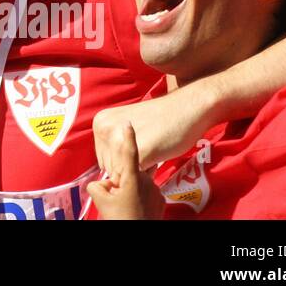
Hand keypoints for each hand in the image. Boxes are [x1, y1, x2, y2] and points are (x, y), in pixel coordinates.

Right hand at [85, 122, 164, 218]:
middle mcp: (145, 181)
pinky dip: (139, 196)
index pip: (129, 152)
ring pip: (137, 182)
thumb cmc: (120, 220)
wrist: (138, 234)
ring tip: (125, 207)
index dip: (128, 136)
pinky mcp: (160, 199)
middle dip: (120, 179)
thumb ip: (97, 185)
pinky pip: (146, 191)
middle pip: (128, 172)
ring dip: (130, 189)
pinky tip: (134, 208)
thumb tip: (102, 182)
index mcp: (131, 178)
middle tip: (114, 197)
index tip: (128, 122)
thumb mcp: (101, 202)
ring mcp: (154, 190)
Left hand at [93, 87, 213, 171]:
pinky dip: (148, 173)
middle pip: (111, 169)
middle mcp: (104, 130)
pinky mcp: (138, 153)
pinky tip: (156, 158)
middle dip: (129, 168)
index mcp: (100, 123)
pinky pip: (138, 176)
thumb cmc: (161, 119)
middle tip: (148, 153)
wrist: (185, 108)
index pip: (103, 159)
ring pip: (123, 175)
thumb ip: (115, 143)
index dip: (121, 162)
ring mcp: (119, 141)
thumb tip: (111, 174)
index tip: (138, 150)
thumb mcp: (126, 127)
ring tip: (152, 154)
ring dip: (138, 172)